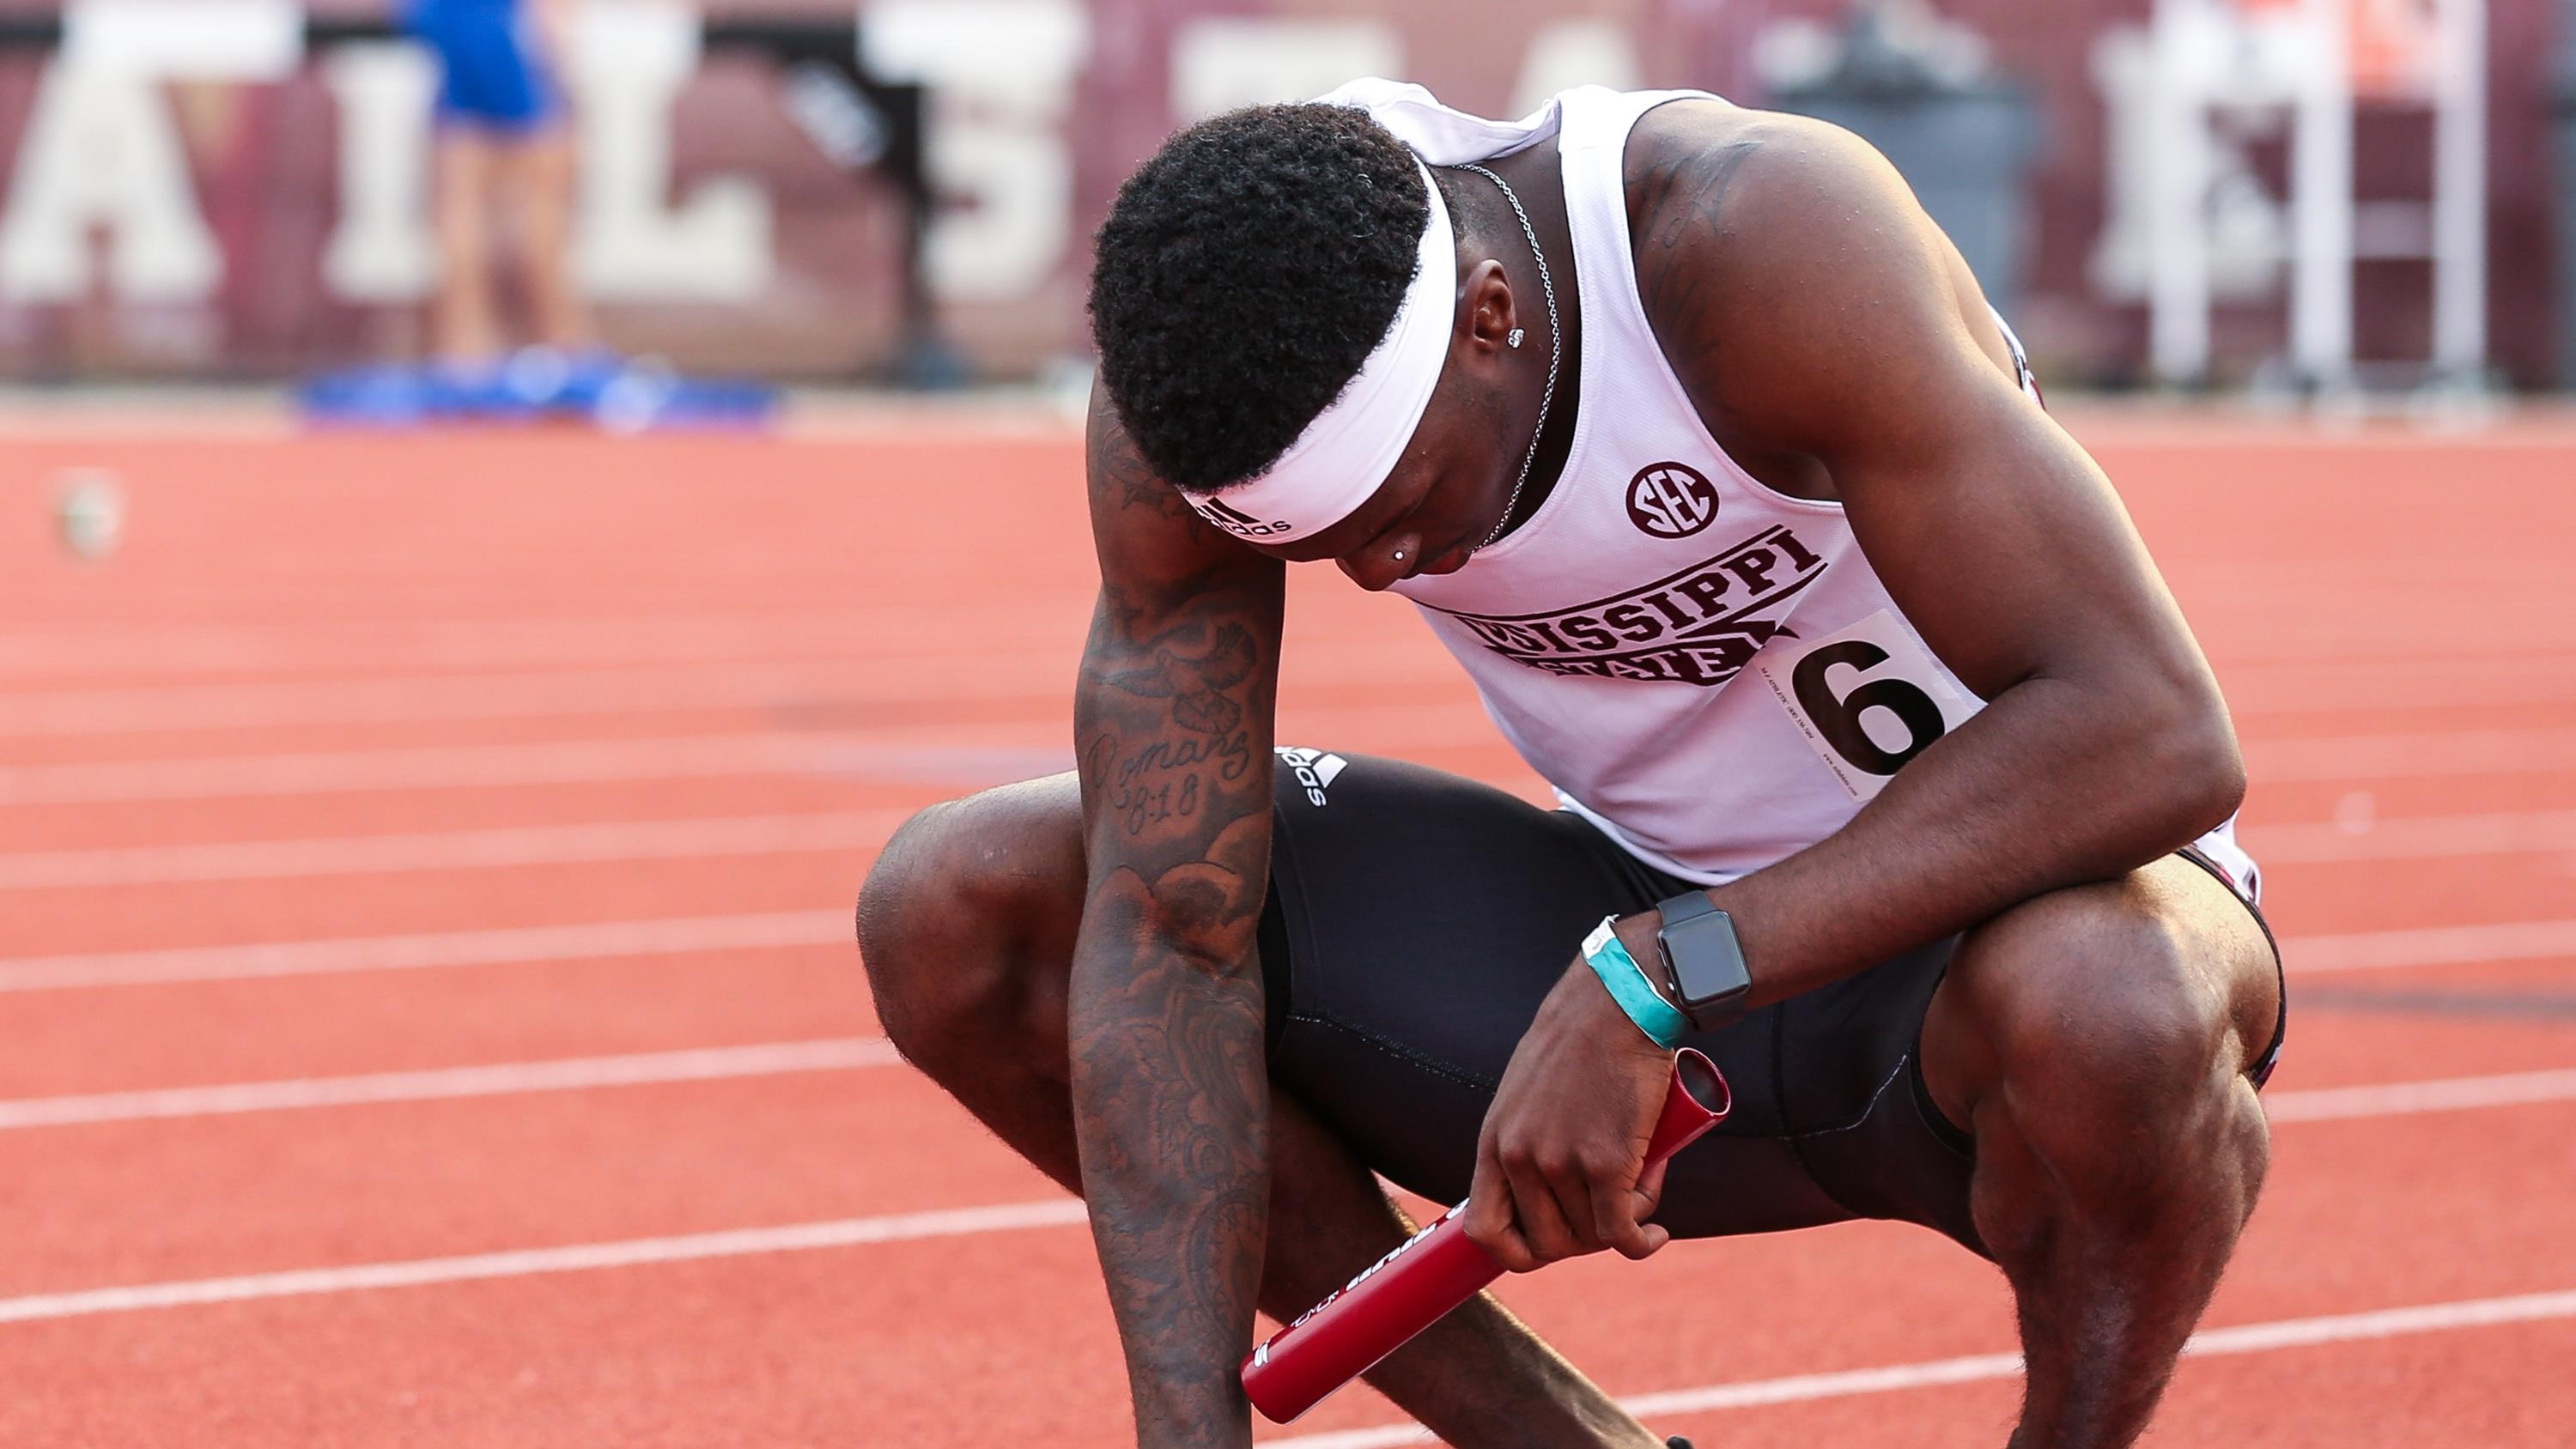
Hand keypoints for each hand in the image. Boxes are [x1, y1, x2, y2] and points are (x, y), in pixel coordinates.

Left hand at [1462, 938, 1680, 1270]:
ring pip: (1594, 1234)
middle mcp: (1519, 1159)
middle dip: (1584, 1242)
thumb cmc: (1578, 1043)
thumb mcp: (1525, 1094)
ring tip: (1641, 1185)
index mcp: (1493, 1143)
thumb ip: (1523, 1137)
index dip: (1517, 1254)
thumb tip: (1542, 1193)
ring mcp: (1561, 1163)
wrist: (1614, 1006)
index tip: (1549, 1250)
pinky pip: (1622, 1231)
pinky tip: (1654, 1235)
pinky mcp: (1606, 1162)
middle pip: (1549, 1243)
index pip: (1484, 1230)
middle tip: (1611, 1213)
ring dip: (1624, 1223)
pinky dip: (1643, 1241)